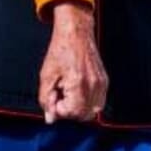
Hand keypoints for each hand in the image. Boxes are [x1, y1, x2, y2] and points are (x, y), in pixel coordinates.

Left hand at [38, 1, 107, 123]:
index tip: (54, 98)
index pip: (73, 112)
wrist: (75, 32)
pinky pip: (98, 102)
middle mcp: (93, 84)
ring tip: (68, 93)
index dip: (60, 110)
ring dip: (79, 108)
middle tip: (60, 96)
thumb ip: (46, 99)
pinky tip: (77, 90)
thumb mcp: (46, 75)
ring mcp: (101, 83)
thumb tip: (50, 119)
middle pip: (84, 115)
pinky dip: (87, 102)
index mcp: (78, 82)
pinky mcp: (104, 81)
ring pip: (93, 111)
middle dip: (70, 111)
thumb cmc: (59, 51)